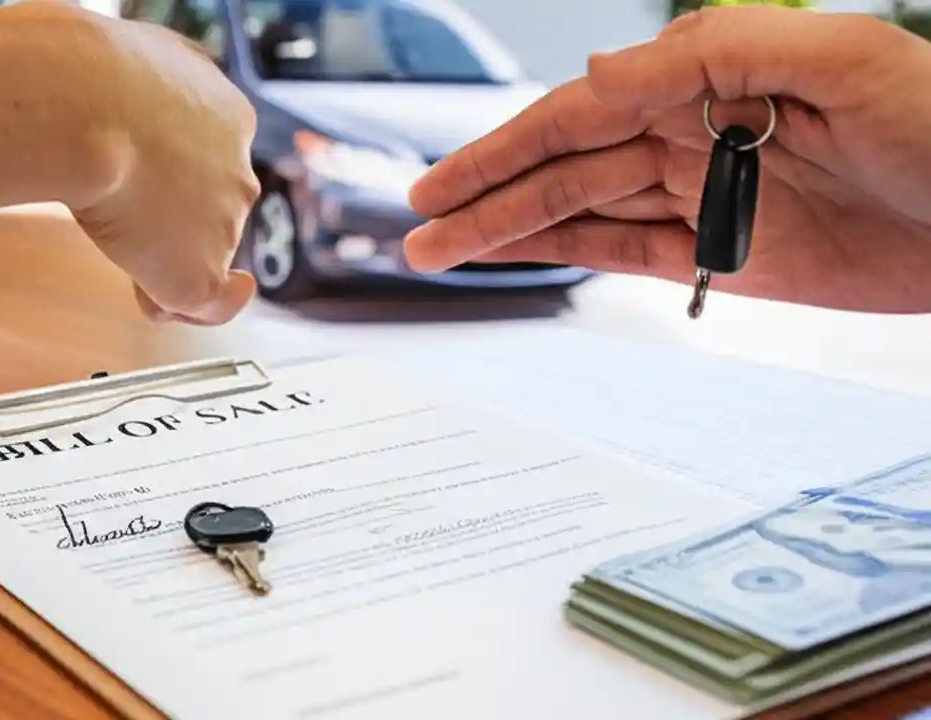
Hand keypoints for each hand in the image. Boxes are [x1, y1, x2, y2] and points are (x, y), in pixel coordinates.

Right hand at [0, 2, 259, 324]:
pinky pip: (208, 304)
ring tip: (110, 231)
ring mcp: (226, 222)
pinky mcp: (202, 269)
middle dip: (170, 218)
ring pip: (199, 252)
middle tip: (119, 211)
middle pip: (208, 208)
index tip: (138, 176)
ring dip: (158, 254)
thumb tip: (116, 107)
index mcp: (226, 114)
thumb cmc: (83, 75)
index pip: (210, 159)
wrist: (81, 106)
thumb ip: (137, 91)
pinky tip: (153, 298)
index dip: (173, 176)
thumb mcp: (126, 61)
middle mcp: (237, 167)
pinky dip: (182, 305)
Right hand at [404, 6, 930, 313]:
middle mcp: (692, 135)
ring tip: (444, 252)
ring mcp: (707, 197)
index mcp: (705, 82)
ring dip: (511, 233)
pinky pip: (630, 254)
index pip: (576, 116)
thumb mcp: (837, 58)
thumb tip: (601, 71)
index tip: (440, 181)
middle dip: (485, 199)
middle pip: (562, 171)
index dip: (501, 150)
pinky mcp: (730, 257)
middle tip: (419, 228)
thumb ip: (712, 55)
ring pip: (582, 215)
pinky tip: (524, 259)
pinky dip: (572, 256)